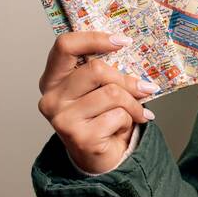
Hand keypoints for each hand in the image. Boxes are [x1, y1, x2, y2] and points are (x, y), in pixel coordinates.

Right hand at [37, 31, 157, 173]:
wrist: (99, 158)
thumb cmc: (100, 117)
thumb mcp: (99, 89)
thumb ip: (106, 71)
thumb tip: (131, 51)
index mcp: (53, 80)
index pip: (65, 46)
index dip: (95, 38)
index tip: (123, 41)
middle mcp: (51, 98)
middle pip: (96, 70)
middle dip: (127, 79)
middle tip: (146, 88)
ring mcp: (62, 119)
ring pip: (112, 94)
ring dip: (133, 104)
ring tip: (136, 112)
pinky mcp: (79, 137)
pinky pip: (117, 116)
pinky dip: (129, 121)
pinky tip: (121, 128)